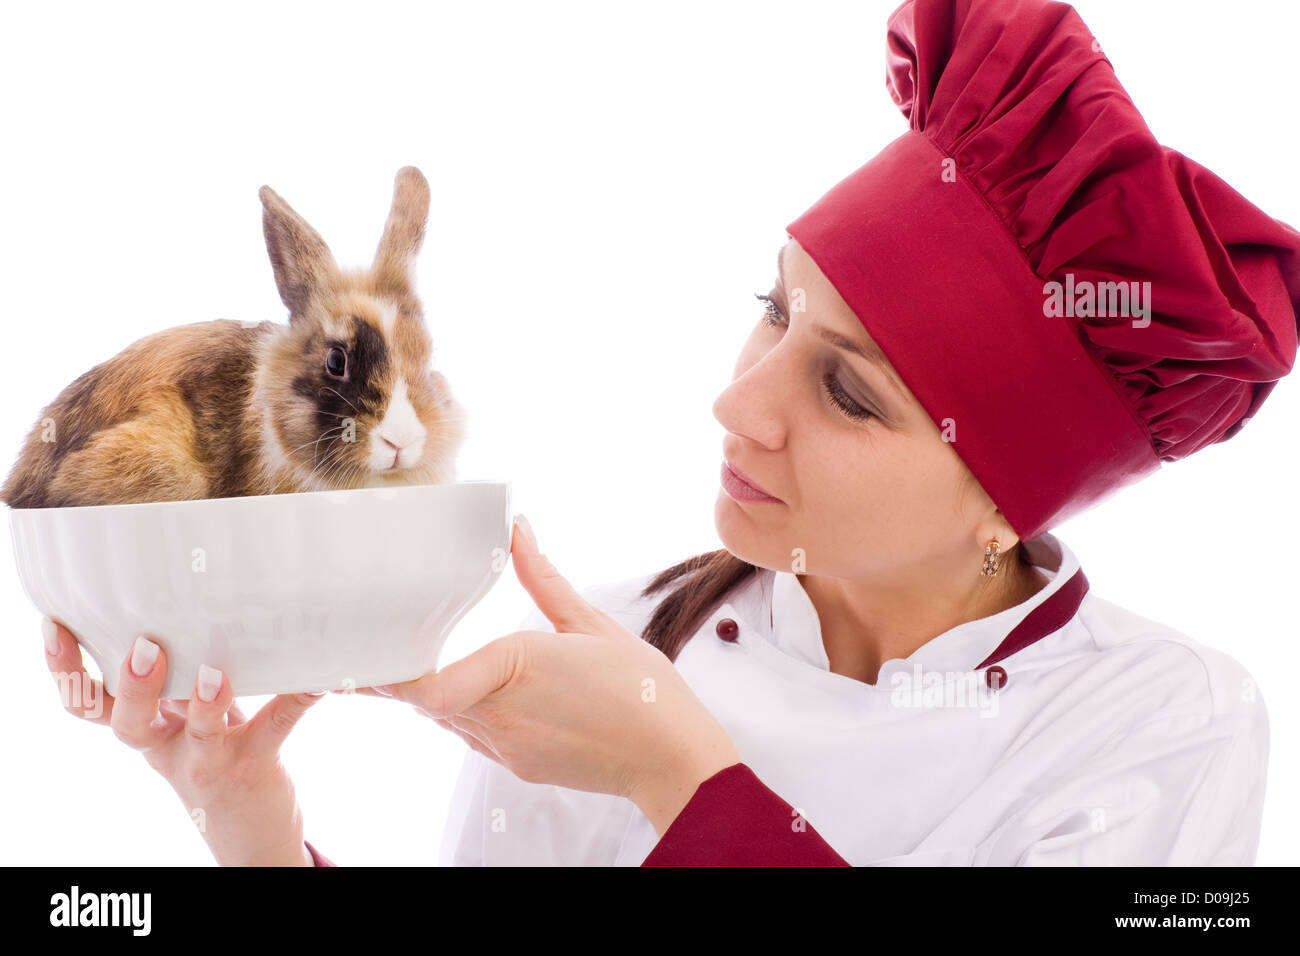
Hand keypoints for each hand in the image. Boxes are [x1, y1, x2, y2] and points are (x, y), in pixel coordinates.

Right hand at [42, 619, 323, 865]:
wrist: (251, 836)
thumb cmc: (217, 759)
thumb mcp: (183, 725)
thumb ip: (176, 685)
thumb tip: (181, 611)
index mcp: (147, 732)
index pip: (91, 704)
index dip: (66, 671)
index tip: (56, 625)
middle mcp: (169, 749)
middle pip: (131, 724)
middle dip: (133, 688)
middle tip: (143, 649)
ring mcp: (211, 761)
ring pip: (199, 734)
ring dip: (204, 704)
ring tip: (212, 675)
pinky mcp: (254, 767)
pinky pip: (276, 727)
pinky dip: (297, 699)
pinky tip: (317, 680)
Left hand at [355, 515, 740, 834]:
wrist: (669, 758)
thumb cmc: (640, 689)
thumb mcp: (590, 622)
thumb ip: (545, 578)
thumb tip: (518, 531)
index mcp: (513, 666)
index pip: (425, 686)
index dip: (387, 678)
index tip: (363, 659)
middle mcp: (499, 713)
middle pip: (425, 701)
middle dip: (402, 678)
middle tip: (374, 650)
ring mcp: (507, 746)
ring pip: (447, 719)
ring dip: (433, 694)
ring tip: (413, 664)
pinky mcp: (518, 765)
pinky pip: (474, 736)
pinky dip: (465, 712)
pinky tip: (479, 691)